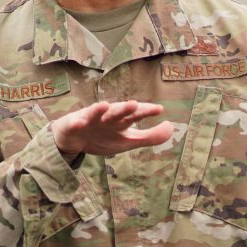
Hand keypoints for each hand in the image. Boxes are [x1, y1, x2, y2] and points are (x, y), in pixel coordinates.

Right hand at [51, 101, 173, 157]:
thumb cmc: (104, 137)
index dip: (146, 112)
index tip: (159, 109)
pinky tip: (80, 122)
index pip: (135, 115)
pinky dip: (77, 123)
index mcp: (121, 121)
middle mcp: (107, 117)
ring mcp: (90, 120)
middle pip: (117, 112)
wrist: (75, 140)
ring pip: (96, 114)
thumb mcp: (128, 141)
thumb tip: (171, 127)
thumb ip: (150, 137)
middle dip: (124, 108)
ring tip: (105, 105)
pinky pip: (76, 124)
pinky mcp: (74, 125)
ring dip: (100, 110)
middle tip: (134, 104)